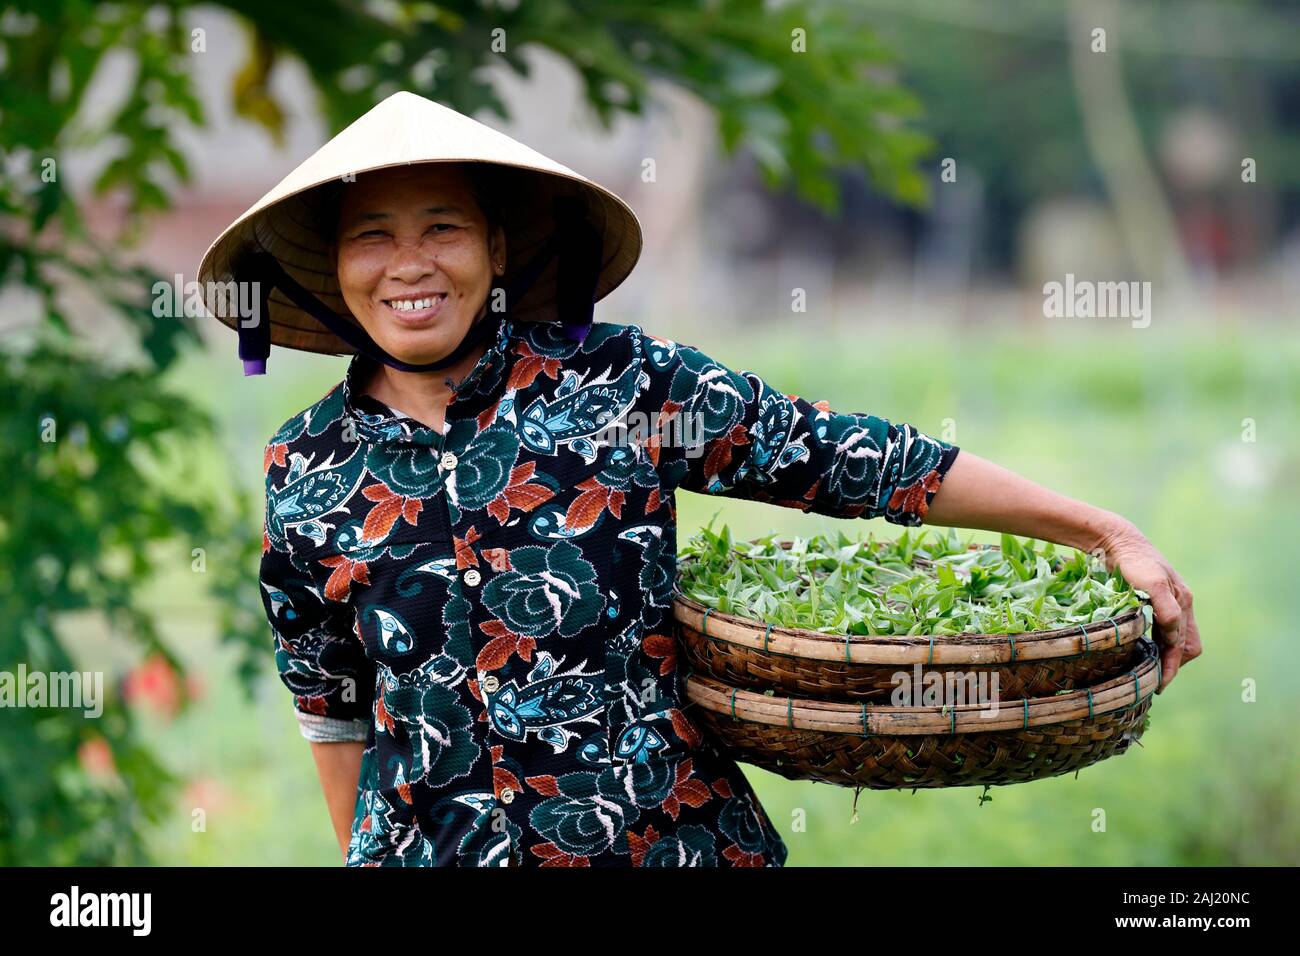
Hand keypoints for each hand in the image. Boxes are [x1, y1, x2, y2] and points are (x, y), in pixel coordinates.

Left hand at [1094, 519, 1200, 692]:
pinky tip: (1140, 650)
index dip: (1174, 665)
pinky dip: (1155, 643)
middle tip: (1154, 681)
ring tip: (1148, 671)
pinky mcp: (1151, 601)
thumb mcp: (1153, 584)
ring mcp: (1166, 603)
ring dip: (1164, 655)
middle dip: (1174, 664)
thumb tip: (1175, 638)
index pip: (1185, 645)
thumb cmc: (1135, 561)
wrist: (1117, 541)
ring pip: (1173, 638)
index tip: (1159, 683)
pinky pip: (1160, 629)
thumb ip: (1167, 610)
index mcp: (1184, 603)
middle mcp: (1179, 605)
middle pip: (1185, 645)